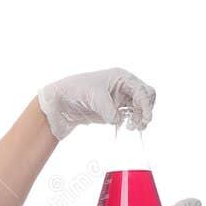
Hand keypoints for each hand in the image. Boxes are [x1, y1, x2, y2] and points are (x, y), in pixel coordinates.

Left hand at [38, 67, 155, 140]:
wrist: (60, 102)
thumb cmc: (75, 90)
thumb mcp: (94, 96)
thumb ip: (108, 108)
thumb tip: (119, 120)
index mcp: (121, 77)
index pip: (142, 90)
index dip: (146, 105)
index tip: (145, 119)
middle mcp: (123, 87)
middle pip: (146, 97)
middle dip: (146, 110)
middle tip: (139, 124)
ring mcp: (119, 99)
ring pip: (139, 108)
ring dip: (140, 118)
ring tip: (133, 128)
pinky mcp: (113, 111)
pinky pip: (129, 116)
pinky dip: (132, 122)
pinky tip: (127, 127)